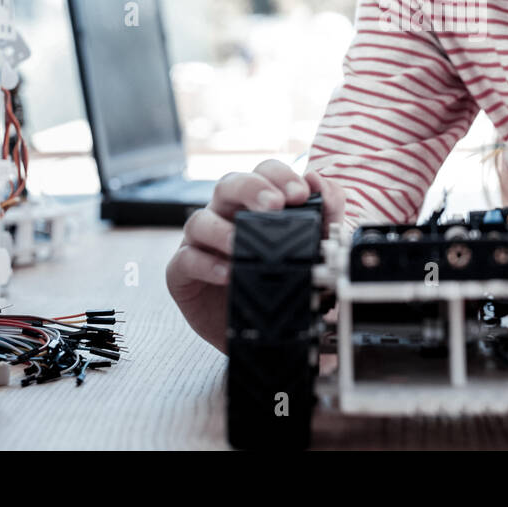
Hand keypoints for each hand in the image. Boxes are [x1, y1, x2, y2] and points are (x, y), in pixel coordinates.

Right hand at [165, 160, 345, 352]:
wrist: (261, 333)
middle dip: (252, 188)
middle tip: (275, 205)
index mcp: (255, 205)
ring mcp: (200, 242)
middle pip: (229, 184)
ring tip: (241, 243)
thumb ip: (325, 214)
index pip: (264, 173)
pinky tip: (227, 273)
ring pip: (199, 219)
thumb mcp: (312, 250)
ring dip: (222, 229)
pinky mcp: (182, 272)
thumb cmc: (280, 282)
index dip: (281, 176)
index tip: (301, 193)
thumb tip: (320, 181)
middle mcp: (225, 216)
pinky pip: (186, 259)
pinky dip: (206, 264)